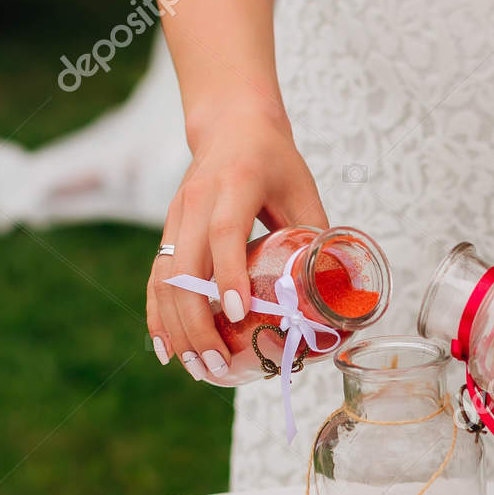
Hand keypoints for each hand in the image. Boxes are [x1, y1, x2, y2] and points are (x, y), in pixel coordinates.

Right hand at [147, 94, 326, 379]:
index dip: (228, 272)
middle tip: (218, 364)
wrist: (230, 125)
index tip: (236, 312)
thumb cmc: (274, 160)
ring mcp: (176, 216)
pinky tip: (166, 349)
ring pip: (165, 278)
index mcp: (236, 183)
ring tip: (198, 369)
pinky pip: (156, 278)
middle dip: (198, 321)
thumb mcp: (304, 190)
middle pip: (185, 265)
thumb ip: (317, 237)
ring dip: (178, 328)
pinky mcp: (167, 231)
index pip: (224, 230)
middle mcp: (197, 199)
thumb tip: (338, 295)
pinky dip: (158, 316)